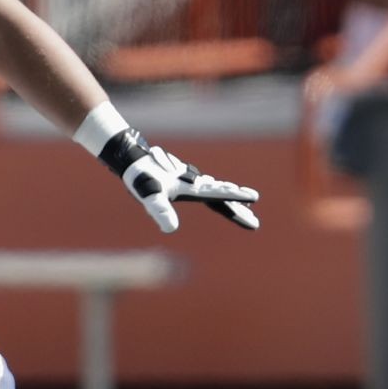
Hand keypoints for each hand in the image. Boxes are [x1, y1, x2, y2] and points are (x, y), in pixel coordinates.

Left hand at [98, 129, 259, 232]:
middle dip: (238, 207)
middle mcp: (194, 184)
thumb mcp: (151, 197)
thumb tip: (171, 229)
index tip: (254, 200)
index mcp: (192, 189)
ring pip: (215, 190)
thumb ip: (161, 211)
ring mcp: (189, 181)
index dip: (236, 203)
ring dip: (229, 197)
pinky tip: (216, 187)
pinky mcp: (181, 180)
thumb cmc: (141, 178)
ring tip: (244, 203)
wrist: (132, 159)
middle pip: (221, 198)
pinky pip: (204, 186)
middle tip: (254, 220)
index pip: (219, 199)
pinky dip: (216, 189)